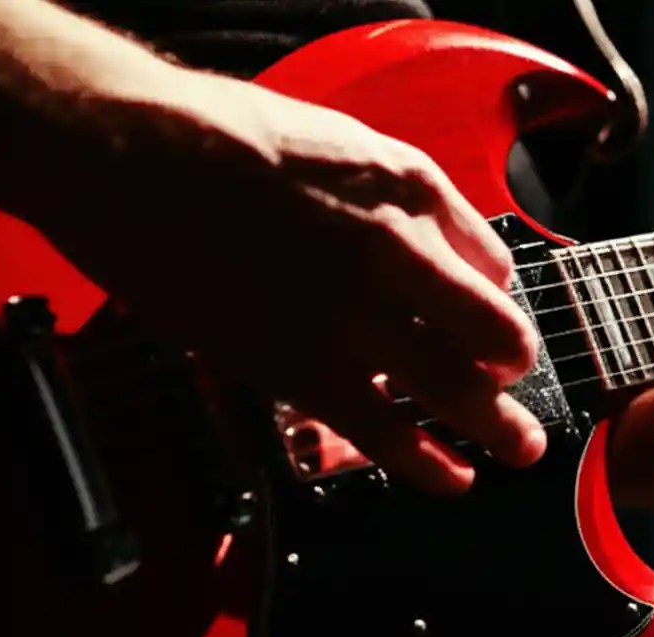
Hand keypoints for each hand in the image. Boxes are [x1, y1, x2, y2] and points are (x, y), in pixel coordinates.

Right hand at [12, 67, 546, 494]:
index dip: (498, 299)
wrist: (132, 161)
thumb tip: (469, 258)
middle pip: (494, 336)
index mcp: (413, 195)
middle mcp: (400, 258)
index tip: (490, 317)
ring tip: (520, 450)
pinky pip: (386, 435)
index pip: (493, 266)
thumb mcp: (350, 143)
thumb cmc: (231, 140)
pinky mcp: (303, 372)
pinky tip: (453, 479)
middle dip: (517, 370)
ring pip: (456, 392)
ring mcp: (355, 320)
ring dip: (498, 429)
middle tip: (520, 386)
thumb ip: (416, 200)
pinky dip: (429, 465)